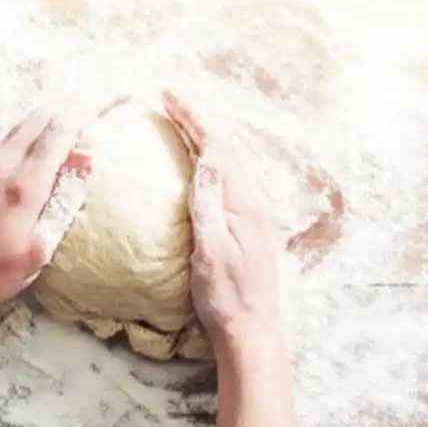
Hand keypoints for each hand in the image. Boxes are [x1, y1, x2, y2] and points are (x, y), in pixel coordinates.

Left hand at [0, 102, 114, 318]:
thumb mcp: (39, 250)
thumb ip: (64, 204)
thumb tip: (85, 164)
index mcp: (25, 183)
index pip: (63, 129)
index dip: (94, 109)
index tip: (118, 98)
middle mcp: (2, 163)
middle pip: (44, 115)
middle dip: (76, 106)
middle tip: (101, 107)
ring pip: (24, 124)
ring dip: (53, 118)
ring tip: (76, 123)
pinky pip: (8, 139)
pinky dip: (32, 133)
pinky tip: (41, 147)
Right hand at [162, 88, 283, 348]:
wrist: (252, 330)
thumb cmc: (225, 297)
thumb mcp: (211, 252)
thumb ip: (209, 205)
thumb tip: (208, 158)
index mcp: (246, 202)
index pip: (218, 146)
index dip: (193, 117)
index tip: (168, 96)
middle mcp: (257, 200)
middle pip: (229, 143)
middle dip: (200, 116)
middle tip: (171, 97)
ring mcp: (258, 210)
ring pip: (234, 156)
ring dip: (209, 132)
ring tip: (184, 117)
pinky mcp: (254, 222)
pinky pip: (235, 172)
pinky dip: (216, 153)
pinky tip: (205, 156)